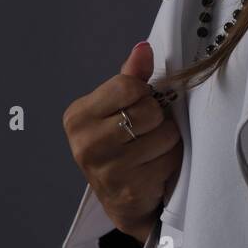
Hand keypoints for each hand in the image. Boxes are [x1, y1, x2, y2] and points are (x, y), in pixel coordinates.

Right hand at [62, 41, 182, 241]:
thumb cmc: (121, 144)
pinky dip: (170, 162)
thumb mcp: (119, 106)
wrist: (122, 198)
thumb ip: (132, 76)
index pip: (126, 85)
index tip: (138, 105)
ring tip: (151, 150)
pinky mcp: (129, 190)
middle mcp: (85, 143)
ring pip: (164, 135)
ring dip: (167, 141)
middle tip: (146, 131)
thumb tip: (143, 48)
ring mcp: (105, 170)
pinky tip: (154, 168)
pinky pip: (169, 160)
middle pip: (148, 111)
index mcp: (78, 116)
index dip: (143, 93)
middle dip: (157, 119)